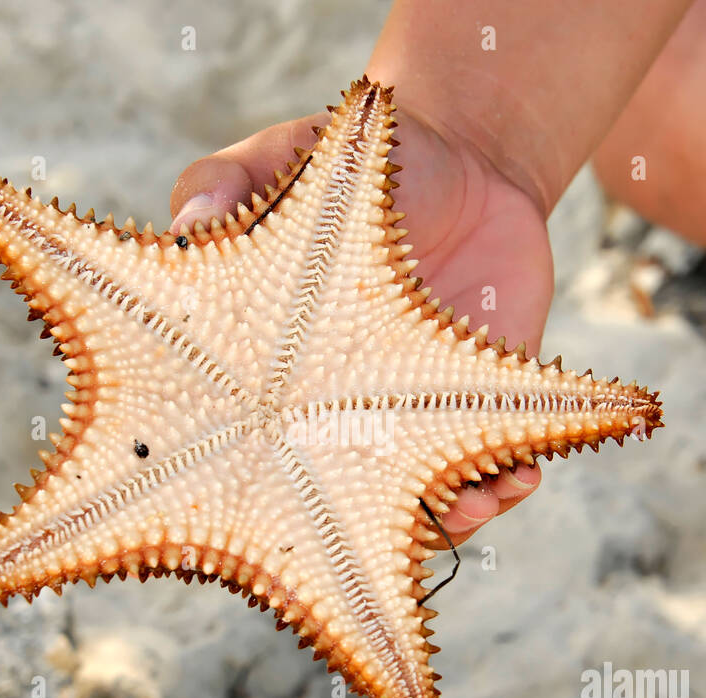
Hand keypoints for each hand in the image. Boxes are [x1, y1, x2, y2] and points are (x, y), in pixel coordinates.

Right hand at [169, 103, 553, 546]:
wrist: (462, 163)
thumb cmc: (355, 171)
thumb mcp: (281, 160)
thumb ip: (229, 181)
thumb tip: (186, 221)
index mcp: (280, 378)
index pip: (252, 453)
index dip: (254, 498)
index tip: (266, 519)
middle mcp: (343, 414)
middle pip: (342, 502)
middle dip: (362, 530)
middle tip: (379, 530)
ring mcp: (416, 417)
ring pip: (421, 501)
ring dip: (448, 518)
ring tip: (469, 506)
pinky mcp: (482, 408)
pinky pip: (494, 465)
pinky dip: (509, 481)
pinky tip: (519, 475)